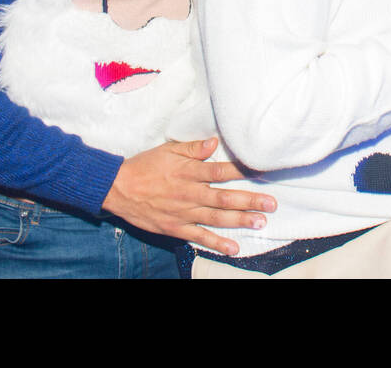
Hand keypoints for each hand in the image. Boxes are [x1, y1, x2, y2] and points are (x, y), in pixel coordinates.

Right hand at [101, 137, 275, 255]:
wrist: (118, 188)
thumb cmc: (146, 166)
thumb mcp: (168, 150)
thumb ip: (193, 148)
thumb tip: (215, 142)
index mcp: (189, 172)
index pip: (220, 171)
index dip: (242, 171)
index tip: (262, 171)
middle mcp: (189, 193)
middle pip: (224, 198)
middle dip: (250, 201)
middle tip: (271, 204)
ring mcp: (183, 213)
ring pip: (216, 218)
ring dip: (240, 221)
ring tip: (260, 223)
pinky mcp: (176, 228)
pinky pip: (199, 236)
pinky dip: (216, 243)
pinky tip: (233, 247)